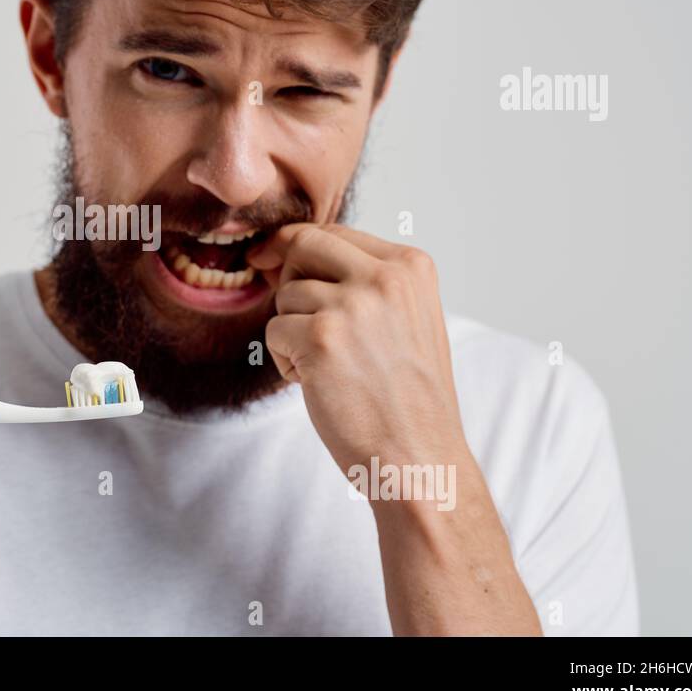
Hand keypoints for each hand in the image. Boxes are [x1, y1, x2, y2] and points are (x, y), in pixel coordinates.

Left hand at [248, 223, 465, 473]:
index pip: (335, 232)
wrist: (420, 457)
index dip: (297, 247)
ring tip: (329, 368)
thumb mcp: (406, 318)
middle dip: (284, 273)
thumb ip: (363, 280)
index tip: (271, 257)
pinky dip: (284, 361)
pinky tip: (317, 384)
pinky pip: (273, 332)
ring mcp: (353, 305)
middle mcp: (385, 276)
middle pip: (303, 245)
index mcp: (411, 266)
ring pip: (286, 296)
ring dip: (292, 332)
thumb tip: (288, 251)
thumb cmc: (408, 397)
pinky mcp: (321, 338)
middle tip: (293, 315)